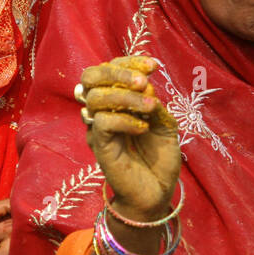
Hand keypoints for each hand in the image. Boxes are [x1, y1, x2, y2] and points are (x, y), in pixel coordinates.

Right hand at [78, 56, 180, 221]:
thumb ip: (154, 102)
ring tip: (150, 108)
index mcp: (115, 101)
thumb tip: (145, 84)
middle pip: (89, 77)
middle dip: (117, 71)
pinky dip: (125, 120)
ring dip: (126, 97)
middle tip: (143, 82)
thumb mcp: (164, 123)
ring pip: (96, 97)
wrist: (156, 192)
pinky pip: (102, 122)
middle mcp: (101, 111)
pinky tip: (142, 129)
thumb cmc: (158, 158)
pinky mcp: (98, 145)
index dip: (128, 62)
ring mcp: (97, 128)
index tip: (154, 66)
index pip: (108, 69)